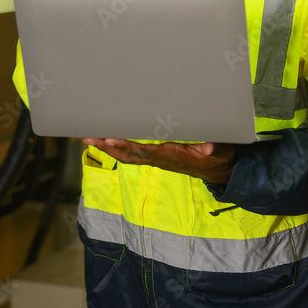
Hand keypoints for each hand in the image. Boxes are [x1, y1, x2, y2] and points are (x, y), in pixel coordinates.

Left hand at [82, 138, 235, 184]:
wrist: (217, 170)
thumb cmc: (217, 156)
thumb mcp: (219, 150)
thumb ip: (214, 147)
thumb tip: (209, 148)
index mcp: (171, 156)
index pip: (144, 152)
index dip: (127, 146)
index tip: (110, 140)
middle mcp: (159, 160)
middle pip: (128, 155)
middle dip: (108, 147)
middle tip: (88, 138)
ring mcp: (156, 160)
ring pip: (127, 156)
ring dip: (107, 148)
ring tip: (89, 138)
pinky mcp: (156, 158)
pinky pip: (133, 155)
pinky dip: (117, 149)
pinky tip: (106, 142)